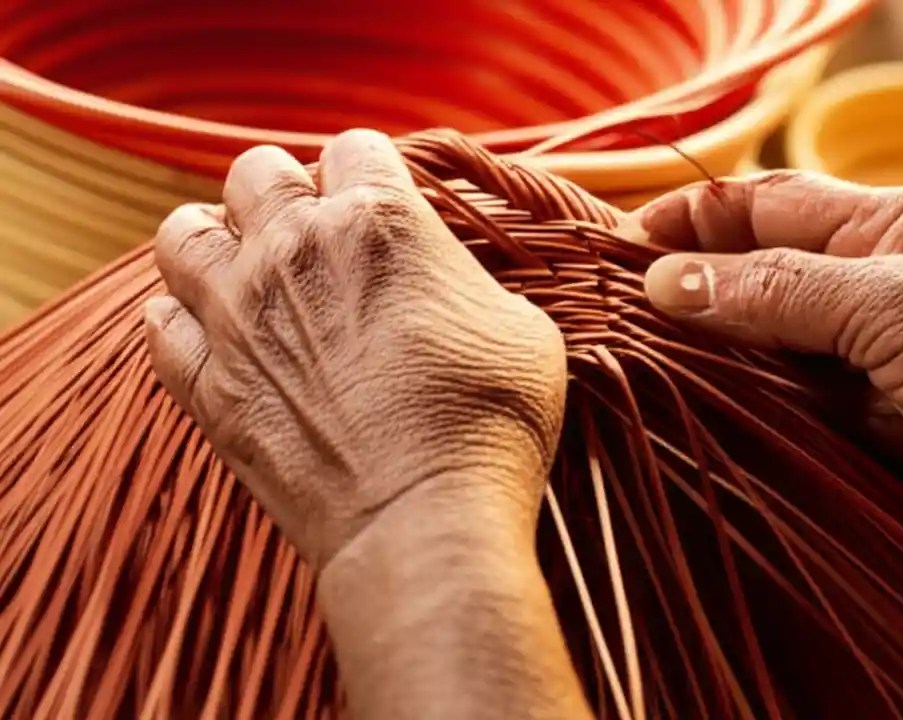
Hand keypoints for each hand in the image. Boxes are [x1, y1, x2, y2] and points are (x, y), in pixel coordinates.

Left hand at [144, 129, 567, 570]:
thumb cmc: (491, 420)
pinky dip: (184, 322)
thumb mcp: (522, 327)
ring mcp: (235, 315)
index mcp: (378, 220)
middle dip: (286, 190)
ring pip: (181, 232)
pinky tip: (220, 338)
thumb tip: (444, 280)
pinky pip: (161, 324)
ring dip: (216, 241)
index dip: (371, 172)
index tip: (383, 204)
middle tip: (315, 235)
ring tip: (248, 272)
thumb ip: (466, 279)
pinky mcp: (205, 382)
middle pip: (258, 171)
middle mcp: (293, 249)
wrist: (422, 519)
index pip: (354, 147)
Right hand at [620, 171, 902, 595]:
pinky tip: (713, 428)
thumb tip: (664, 280)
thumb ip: (778, 290)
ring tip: (654, 372)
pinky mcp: (869, 440)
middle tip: (619, 314)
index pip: (775, 205)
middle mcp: (882, 292)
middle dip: (697, 295)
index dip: (697, 217)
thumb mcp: (896, 304)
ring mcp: (874, 370)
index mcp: (898, 229)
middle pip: (763, 281)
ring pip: (769, 358)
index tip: (621, 244)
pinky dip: (758, 426)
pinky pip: (792, 423)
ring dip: (725, 366)